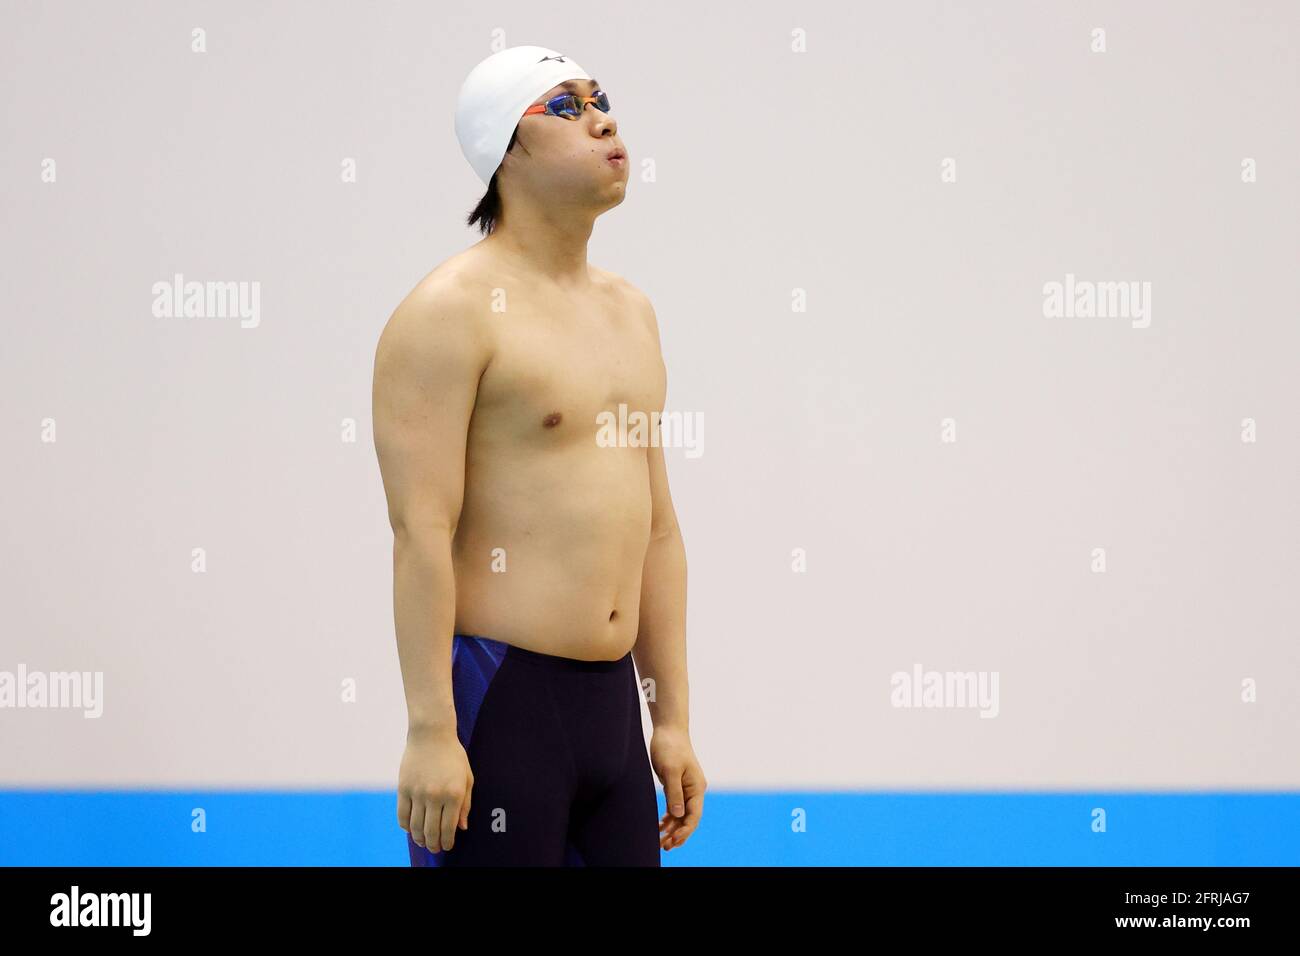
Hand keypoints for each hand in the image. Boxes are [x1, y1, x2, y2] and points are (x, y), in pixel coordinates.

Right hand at [397, 725, 473, 853]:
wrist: (431, 734)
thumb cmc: (453, 756)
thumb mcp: (467, 777)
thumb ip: (465, 804)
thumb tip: (462, 828)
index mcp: (454, 794)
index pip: (449, 828)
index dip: (447, 841)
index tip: (447, 846)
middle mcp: (435, 796)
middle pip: (431, 831)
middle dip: (434, 844)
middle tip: (435, 848)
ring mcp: (417, 792)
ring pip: (416, 826)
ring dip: (419, 839)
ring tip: (423, 842)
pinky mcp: (403, 788)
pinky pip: (402, 815)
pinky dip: (406, 826)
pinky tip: (410, 829)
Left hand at [649, 725, 705, 851]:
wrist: (668, 729)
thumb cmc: (670, 746)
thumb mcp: (670, 770)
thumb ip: (674, 792)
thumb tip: (677, 815)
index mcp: (697, 787)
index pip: (693, 815)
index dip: (684, 830)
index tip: (673, 841)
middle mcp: (694, 790)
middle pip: (688, 818)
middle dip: (678, 834)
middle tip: (665, 846)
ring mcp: (686, 788)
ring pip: (681, 815)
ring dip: (672, 829)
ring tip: (661, 842)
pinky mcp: (676, 786)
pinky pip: (674, 807)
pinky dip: (668, 818)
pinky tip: (660, 827)